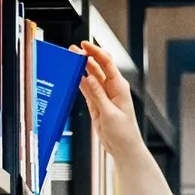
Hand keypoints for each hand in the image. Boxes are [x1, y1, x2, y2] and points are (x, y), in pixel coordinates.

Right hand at [72, 42, 143, 157]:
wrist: (123, 148)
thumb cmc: (124, 133)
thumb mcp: (110, 114)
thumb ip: (99, 95)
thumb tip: (90, 78)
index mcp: (119, 87)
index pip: (107, 64)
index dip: (96, 52)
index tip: (85, 45)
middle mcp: (112, 88)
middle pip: (98, 67)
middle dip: (86, 56)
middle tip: (73, 49)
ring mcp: (103, 95)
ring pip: (91, 76)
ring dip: (81, 67)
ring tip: (70, 58)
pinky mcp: (96, 103)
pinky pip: (86, 89)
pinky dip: (79, 82)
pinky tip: (73, 75)